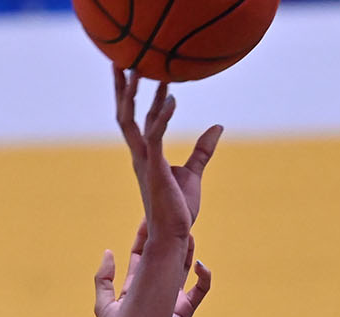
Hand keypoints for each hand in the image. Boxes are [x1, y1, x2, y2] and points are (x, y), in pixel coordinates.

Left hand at [94, 227, 212, 316]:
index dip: (143, 236)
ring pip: (183, 267)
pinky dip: (204, 275)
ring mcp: (172, 298)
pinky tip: (199, 264)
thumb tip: (109, 251)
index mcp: (136, 285)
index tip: (146, 218)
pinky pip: (201, 289)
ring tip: (189, 233)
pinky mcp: (185, 309)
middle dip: (166, 237)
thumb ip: (104, 279)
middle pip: (163, 256)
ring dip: (187, 250)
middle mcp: (156, 288)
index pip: (141, 255)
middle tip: (169, 217)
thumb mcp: (104, 304)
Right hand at [113, 66, 219, 243]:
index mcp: (145, 155)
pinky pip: (155, 135)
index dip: (136, 94)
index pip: (136, 119)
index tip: (140, 70)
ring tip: (139, 69)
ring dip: (133, 95)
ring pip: (131, 121)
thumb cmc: (179, 209)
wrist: (174, 234)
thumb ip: (202, 149)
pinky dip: (162, 116)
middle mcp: (139, 155)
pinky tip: (173, 98)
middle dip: (121, 88)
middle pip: (124, 114)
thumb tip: (217, 126)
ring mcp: (144, 161)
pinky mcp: (155, 168)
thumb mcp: (193, 173)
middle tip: (121, 60)